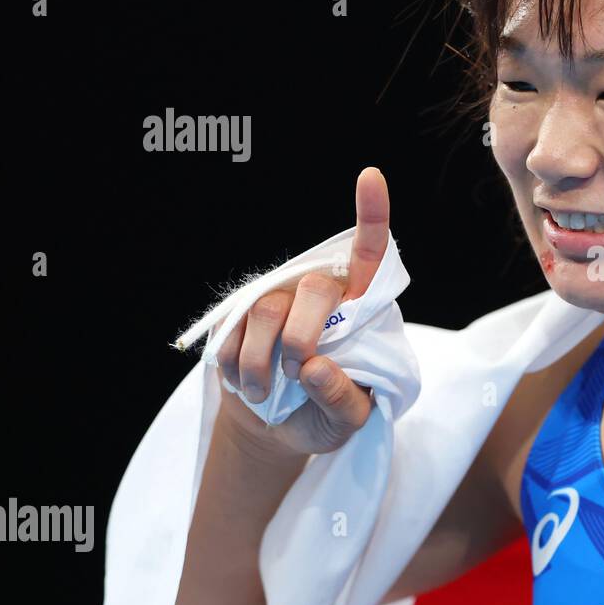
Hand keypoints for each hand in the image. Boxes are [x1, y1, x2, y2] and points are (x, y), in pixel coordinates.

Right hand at [215, 166, 391, 455]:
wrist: (279, 427)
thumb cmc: (327, 414)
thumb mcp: (350, 420)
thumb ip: (344, 399)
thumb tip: (314, 367)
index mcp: (361, 307)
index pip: (371, 255)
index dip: (371, 215)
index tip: (370, 176)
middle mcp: (320, 294)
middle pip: (314, 288)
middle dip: (302, 338)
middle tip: (298, 372)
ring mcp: (278, 300)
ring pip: (267, 310)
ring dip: (263, 363)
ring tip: (269, 392)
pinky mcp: (240, 317)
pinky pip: (232, 331)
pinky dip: (237, 367)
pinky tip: (250, 385)